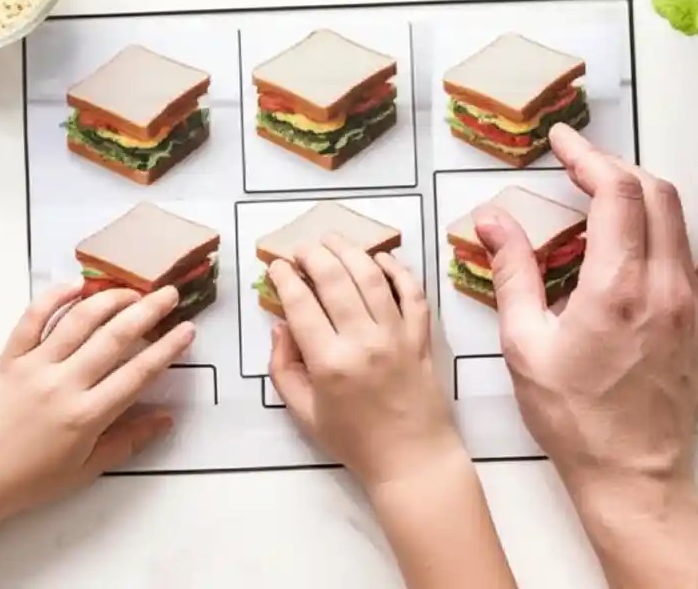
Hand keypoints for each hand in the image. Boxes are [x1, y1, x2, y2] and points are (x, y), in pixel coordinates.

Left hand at [0, 283, 193, 520]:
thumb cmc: (25, 481)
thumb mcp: (84, 470)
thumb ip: (126, 442)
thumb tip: (165, 420)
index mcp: (86, 417)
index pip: (138, 374)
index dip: (167, 349)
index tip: (187, 330)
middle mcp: (63, 385)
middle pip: (115, 338)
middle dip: (148, 311)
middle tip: (168, 295)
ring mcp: (33, 368)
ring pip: (78, 321)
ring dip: (109, 299)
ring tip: (131, 290)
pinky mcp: (6, 359)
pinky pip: (31, 320)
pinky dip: (54, 297)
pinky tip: (76, 284)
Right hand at [267, 235, 460, 488]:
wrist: (411, 459)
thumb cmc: (353, 441)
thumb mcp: (303, 413)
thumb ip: (283, 368)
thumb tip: (280, 326)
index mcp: (329, 363)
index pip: (301, 304)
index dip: (284, 277)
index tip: (276, 265)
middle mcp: (363, 342)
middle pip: (335, 280)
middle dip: (313, 255)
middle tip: (301, 248)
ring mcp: (397, 336)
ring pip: (372, 277)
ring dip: (350, 251)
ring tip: (333, 239)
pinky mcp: (422, 337)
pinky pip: (412, 293)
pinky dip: (398, 270)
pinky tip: (380, 258)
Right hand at [474, 125, 697, 484]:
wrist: (631, 472)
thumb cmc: (576, 419)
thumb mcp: (523, 345)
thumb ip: (512, 274)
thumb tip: (492, 222)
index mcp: (615, 288)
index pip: (612, 193)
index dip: (587, 157)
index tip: (561, 143)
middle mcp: (662, 285)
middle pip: (647, 193)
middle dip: (608, 166)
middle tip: (574, 163)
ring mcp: (692, 299)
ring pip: (679, 213)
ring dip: (645, 184)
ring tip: (613, 176)